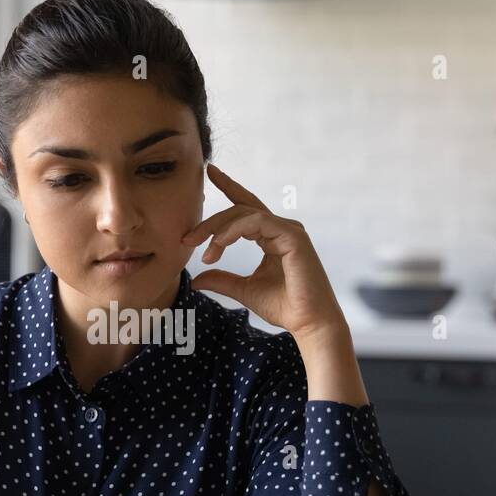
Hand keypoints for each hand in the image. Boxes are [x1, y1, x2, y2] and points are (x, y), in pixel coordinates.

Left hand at [182, 163, 346, 343]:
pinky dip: (234, 231)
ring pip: (246, 214)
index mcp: (272, 237)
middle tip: (187, 237)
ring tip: (203, 251)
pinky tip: (219, 244)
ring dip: (219, 229)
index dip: (229, 186)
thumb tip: (195, 279)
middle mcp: (281, 228)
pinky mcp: (293, 236)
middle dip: (211, 221)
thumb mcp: (244, 290)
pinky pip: (258, 222)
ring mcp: (289, 230)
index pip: (247, 207)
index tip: (210, 173)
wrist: (308, 322)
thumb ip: (222, 280)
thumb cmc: (284, 306)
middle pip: (240, 210)